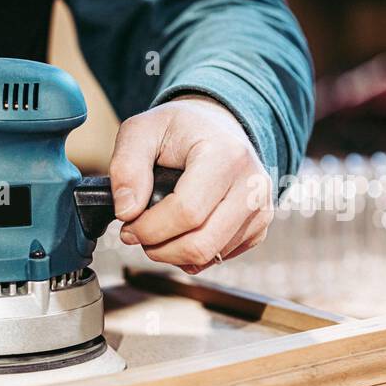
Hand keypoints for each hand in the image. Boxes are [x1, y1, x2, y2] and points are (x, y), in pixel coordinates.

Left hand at [109, 96, 272, 273]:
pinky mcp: (259, 227)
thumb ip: (126, 167)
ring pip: (209, 256)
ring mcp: (259, 208)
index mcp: (225, 155)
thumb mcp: (141, 131)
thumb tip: (126, 211)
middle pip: (200, 244)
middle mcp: (251, 183)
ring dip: (171, 253)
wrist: (217, 127)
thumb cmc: (179, 129)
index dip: (149, 228)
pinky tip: (180, 231)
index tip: (128, 224)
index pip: (186, 212)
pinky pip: (218, 258)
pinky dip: (191, 255)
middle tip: (138, 233)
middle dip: (158, 248)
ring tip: (157, 230)